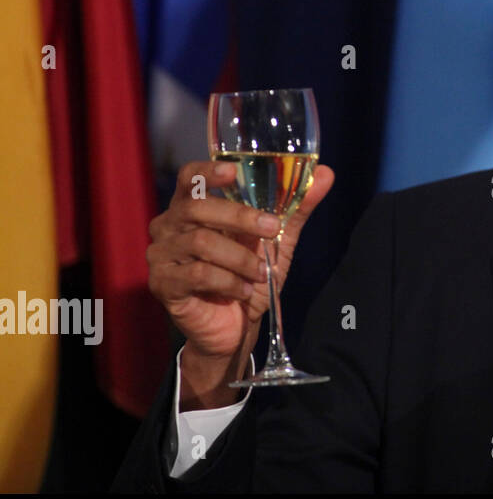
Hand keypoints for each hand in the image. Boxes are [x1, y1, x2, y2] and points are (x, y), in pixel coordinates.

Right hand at [146, 160, 333, 405]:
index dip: (207, 171)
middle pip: (198, 208)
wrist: (236, 327)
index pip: (188, 177)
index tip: (235, 171)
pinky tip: (243, 290)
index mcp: (192, 207)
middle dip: (240, 217)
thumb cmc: (249, 276)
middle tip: (273, 230)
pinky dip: (228, 281)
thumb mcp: (278, 241)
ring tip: (260, 273)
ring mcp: (162, 254)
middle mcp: (169, 226)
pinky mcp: (163, 283)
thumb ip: (297, 209)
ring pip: (200, 242)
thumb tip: (326, 174)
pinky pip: (197, 274)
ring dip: (240, 258)